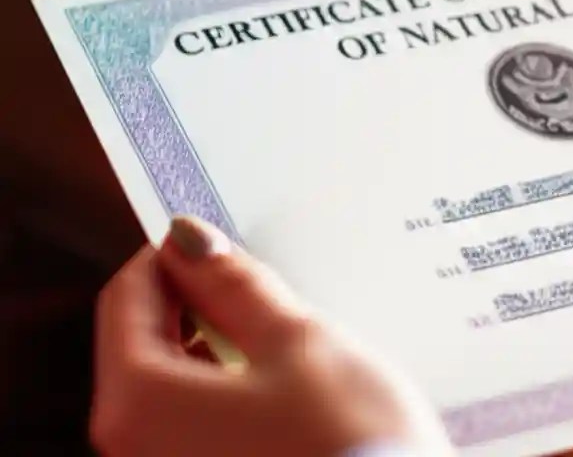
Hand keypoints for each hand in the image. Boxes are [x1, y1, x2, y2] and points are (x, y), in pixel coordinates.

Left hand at [92, 216, 445, 455]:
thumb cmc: (345, 439)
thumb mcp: (297, 342)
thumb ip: (236, 288)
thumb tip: (193, 243)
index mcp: (139, 401)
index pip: (126, 300)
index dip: (170, 256)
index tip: (214, 239)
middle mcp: (135, 445)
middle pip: (145, 344)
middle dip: (196, 304)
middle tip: (257, 279)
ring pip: (174, 383)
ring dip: (218, 346)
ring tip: (283, 331)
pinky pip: (196, 421)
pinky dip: (229, 388)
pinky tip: (286, 381)